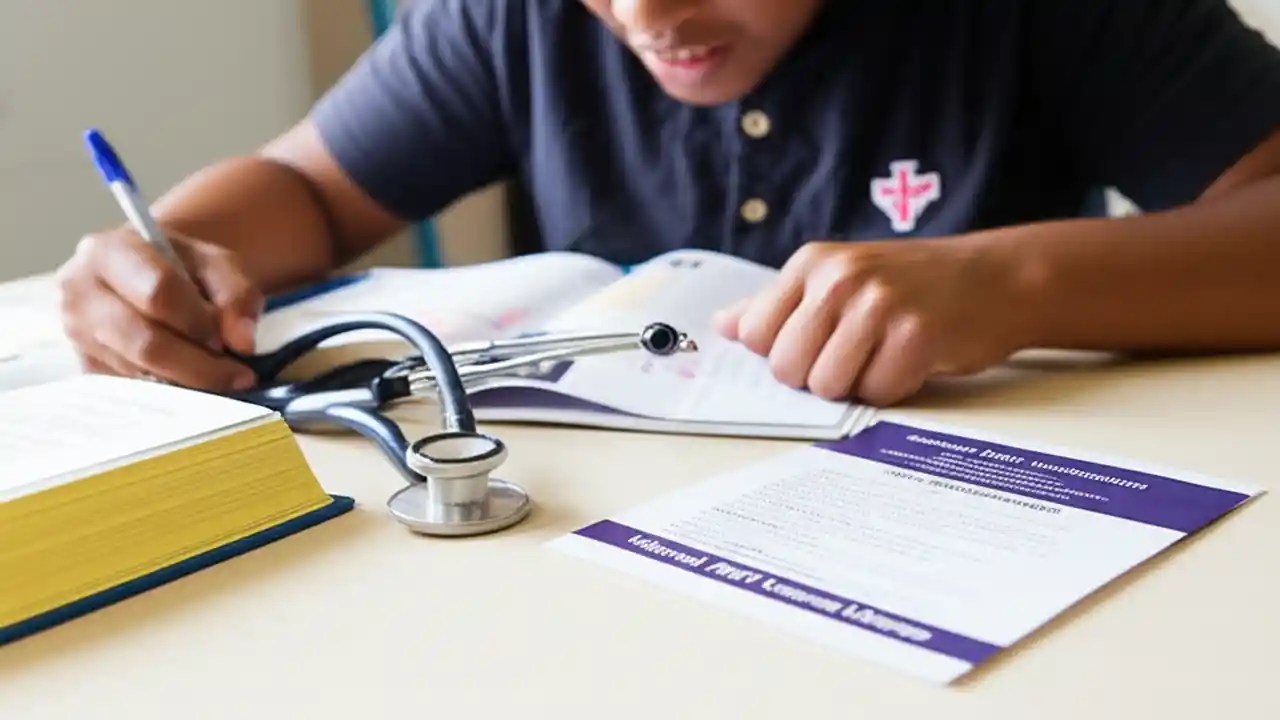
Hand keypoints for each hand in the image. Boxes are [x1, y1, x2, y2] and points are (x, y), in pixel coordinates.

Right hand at [55, 226, 264, 390]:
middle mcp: (80, 292)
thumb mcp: (216, 264)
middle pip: (145, 342)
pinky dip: (171, 392)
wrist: (143, 278)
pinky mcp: (85, 368)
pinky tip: (194, 385)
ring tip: (223, 379)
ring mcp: (77, 334)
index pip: (158, 291)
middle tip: (239, 376)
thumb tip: (243, 342)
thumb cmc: (181, 268)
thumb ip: (236, 295)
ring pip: (140, 372)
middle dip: (200, 366)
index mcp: (110, 251)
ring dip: (189, 383)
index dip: (199, 321)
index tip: (233, 341)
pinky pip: (133, 390)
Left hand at [713, 239, 1029, 405]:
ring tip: (884, 354)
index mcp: (812, 263)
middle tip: (857, 353)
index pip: (755, 336)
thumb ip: (778, 304)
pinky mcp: (916, 336)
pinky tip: (912, 360)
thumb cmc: (911, 283)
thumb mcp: (839, 278)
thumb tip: (723, 326)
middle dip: (819, 376)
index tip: (816, 346)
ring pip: (828, 386)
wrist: (995, 277)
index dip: (784, 355)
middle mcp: (840, 279)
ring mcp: (879, 305)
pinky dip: (893, 389)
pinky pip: (877, 393)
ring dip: (857, 384)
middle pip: (787, 369)